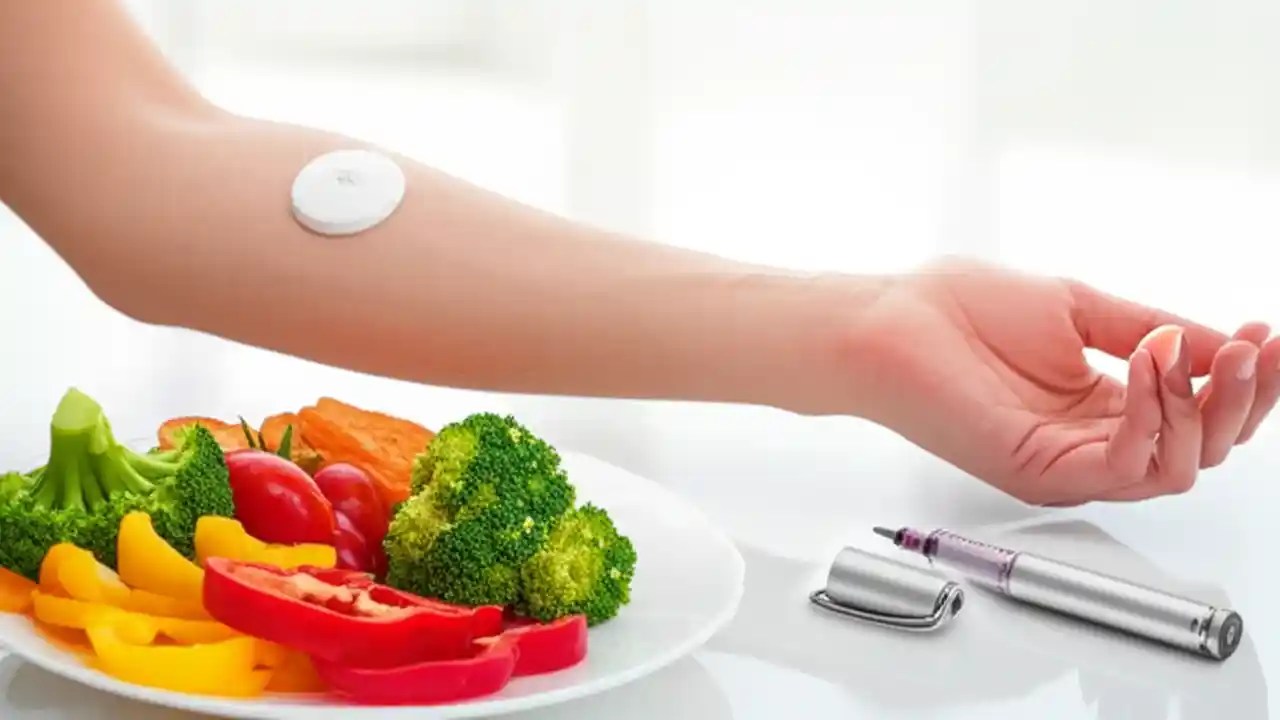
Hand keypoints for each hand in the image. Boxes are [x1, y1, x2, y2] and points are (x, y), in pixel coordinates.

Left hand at [847, 258, 1279, 504]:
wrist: (889, 320)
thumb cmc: (957, 310)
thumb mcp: (1079, 309)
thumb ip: (1151, 331)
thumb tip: (1223, 344)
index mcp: (1102, 406)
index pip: (1199, 413)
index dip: (1246, 380)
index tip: (1270, 336)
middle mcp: (1091, 442)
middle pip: (1203, 449)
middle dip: (1246, 398)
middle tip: (1258, 347)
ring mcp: (1067, 462)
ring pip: (1177, 467)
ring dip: (1207, 406)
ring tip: (1205, 348)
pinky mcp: (1041, 471)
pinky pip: (1125, 465)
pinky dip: (1155, 415)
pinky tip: (1155, 364)